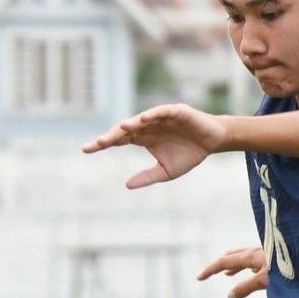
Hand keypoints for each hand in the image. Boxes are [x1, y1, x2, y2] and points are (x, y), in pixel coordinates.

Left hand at [81, 104, 227, 189]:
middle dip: (111, 136)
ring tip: (119, 130)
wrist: (213, 142)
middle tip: (98, 144)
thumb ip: (146, 176)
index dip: (103, 143)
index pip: (118, 139)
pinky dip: (151, 114)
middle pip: (124, 129)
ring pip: (140, 120)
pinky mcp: (175, 111)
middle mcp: (147, 126)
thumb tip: (126, 185)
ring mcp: (160, 117)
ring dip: (130, 124)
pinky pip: (160, 112)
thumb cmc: (189, 154)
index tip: (86, 149)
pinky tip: (141, 119)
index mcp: (143, 138)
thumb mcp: (166, 171)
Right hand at [197, 246, 267, 297]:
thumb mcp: (265, 280)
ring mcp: (264, 252)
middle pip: (230, 256)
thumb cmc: (287, 268)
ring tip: (227, 274)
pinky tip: (252, 270)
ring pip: (243, 258)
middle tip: (209, 274)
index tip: (199, 278)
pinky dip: (246, 266)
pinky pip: (255, 260)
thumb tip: (229, 296)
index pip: (223, 261)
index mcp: (250, 256)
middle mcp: (254, 251)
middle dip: (218, 265)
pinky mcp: (272, 256)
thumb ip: (247, 287)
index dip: (210, 269)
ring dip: (232, 265)